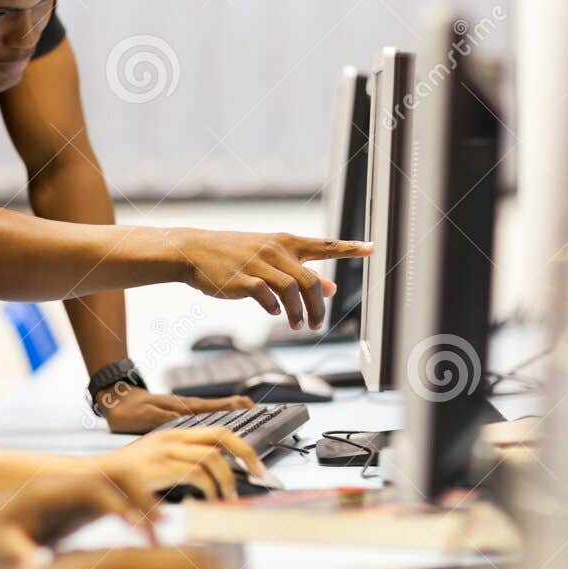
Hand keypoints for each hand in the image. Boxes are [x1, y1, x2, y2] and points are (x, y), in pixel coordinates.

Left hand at [0, 473, 160, 566]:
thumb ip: (16, 556)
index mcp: (48, 491)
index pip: (91, 487)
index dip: (118, 505)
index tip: (138, 529)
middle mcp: (67, 484)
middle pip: (115, 473)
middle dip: (141, 497)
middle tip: (160, 530)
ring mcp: (77, 491)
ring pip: (121, 482)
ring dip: (143, 502)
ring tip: (160, 535)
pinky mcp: (83, 503)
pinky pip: (117, 499)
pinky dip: (136, 512)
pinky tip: (147, 539)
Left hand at [95, 384, 257, 434]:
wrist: (115, 401)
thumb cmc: (128, 410)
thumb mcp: (143, 416)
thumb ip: (164, 420)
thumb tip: (185, 423)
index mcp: (183, 409)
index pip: (216, 407)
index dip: (235, 409)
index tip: (252, 409)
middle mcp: (188, 408)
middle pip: (222, 409)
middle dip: (242, 411)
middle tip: (261, 414)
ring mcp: (185, 410)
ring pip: (216, 412)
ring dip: (234, 414)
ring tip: (252, 417)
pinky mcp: (180, 415)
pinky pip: (206, 416)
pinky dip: (220, 417)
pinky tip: (224, 424)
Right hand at [95, 427, 264, 501]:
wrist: (87, 480)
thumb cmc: (123, 481)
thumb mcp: (157, 468)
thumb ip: (184, 469)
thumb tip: (218, 483)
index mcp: (173, 436)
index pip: (219, 432)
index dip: (244, 448)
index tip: (258, 467)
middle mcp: (169, 438)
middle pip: (220, 438)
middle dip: (246, 456)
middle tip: (257, 478)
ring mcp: (160, 451)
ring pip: (209, 459)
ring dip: (223, 482)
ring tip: (223, 500)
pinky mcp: (152, 467)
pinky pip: (190, 475)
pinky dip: (204, 491)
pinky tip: (203, 504)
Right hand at [174, 230, 371, 330]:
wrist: (194, 251)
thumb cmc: (235, 255)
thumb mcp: (271, 259)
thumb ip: (300, 271)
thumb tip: (331, 287)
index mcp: (286, 242)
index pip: (325, 244)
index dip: (350, 248)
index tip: (373, 248)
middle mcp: (276, 250)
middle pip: (310, 280)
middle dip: (318, 307)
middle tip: (317, 325)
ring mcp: (258, 263)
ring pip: (292, 290)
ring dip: (299, 313)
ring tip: (298, 326)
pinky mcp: (242, 278)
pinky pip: (267, 296)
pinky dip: (275, 308)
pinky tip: (275, 314)